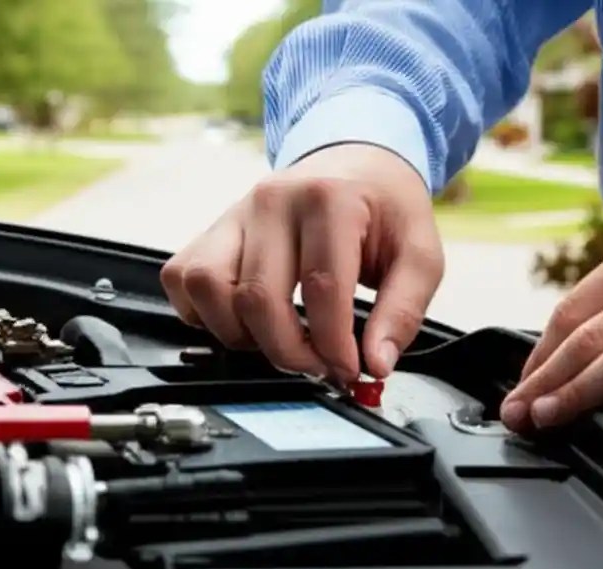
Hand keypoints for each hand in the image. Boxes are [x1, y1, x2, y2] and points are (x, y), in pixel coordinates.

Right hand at [161, 144, 443, 381]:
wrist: (356, 164)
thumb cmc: (385, 210)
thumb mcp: (419, 255)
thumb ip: (402, 312)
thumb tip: (375, 364)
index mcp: (330, 200)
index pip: (322, 289)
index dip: (333, 346)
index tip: (349, 370)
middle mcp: (273, 200)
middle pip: (258, 297)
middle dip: (288, 351)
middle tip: (317, 365)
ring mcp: (235, 213)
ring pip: (207, 287)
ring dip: (239, 333)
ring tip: (278, 339)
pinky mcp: (211, 229)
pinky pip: (183, 280)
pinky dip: (204, 313)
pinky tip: (244, 320)